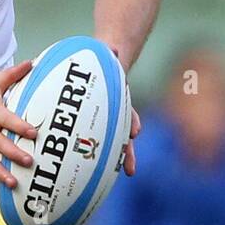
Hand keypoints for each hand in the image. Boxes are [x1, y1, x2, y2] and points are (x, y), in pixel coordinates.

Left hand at [107, 45, 140, 176]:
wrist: (103, 61)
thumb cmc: (101, 59)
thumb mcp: (106, 56)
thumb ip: (109, 53)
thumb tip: (113, 48)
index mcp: (118, 100)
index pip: (128, 113)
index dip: (132, 122)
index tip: (135, 132)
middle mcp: (116, 113)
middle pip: (123, 135)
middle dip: (127, 152)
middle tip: (131, 170)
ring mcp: (108, 119)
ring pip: (113, 143)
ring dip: (118, 159)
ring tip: (125, 175)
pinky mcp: (94, 122)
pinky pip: (96, 139)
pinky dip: (95, 154)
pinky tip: (89, 171)